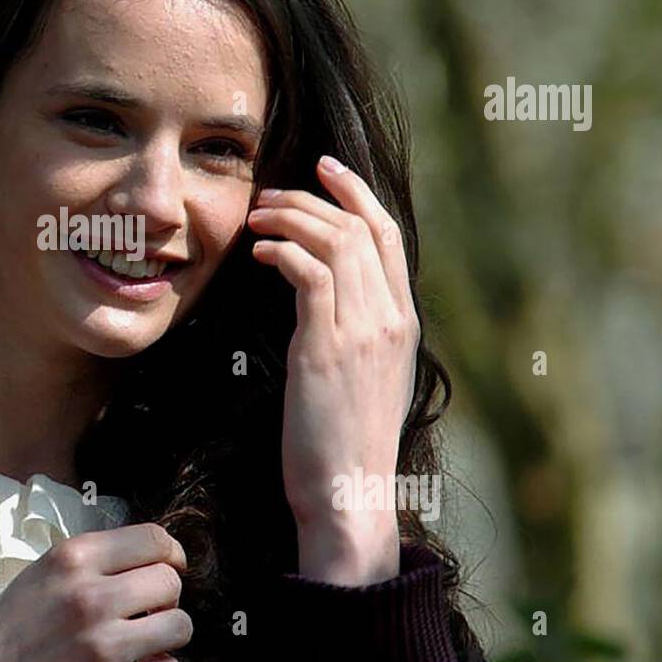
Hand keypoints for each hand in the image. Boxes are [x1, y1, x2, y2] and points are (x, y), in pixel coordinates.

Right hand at [0, 522, 191, 661]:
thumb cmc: (12, 623)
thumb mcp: (45, 570)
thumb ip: (94, 560)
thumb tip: (147, 559)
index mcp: (74, 557)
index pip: (153, 538)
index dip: (171, 553)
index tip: (170, 564)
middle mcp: (90, 593)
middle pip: (170, 581)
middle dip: (165, 596)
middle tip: (149, 607)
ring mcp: (101, 639)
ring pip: (179, 624)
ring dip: (167, 632)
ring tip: (146, 637)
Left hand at [247, 155, 419, 585]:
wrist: (349, 492)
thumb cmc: (346, 443)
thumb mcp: (366, 378)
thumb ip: (358, 333)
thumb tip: (325, 300)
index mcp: (404, 322)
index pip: (388, 237)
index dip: (357, 195)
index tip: (327, 170)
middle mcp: (390, 318)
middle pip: (360, 228)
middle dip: (314, 197)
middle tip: (271, 193)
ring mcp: (362, 330)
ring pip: (334, 241)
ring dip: (290, 218)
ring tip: (257, 218)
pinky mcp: (326, 346)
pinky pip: (308, 273)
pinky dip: (281, 251)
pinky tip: (259, 253)